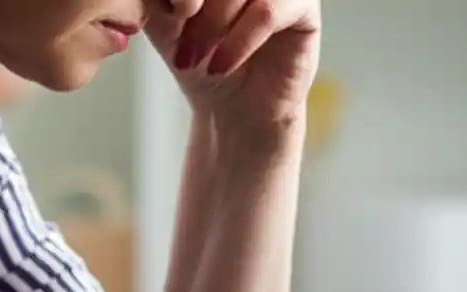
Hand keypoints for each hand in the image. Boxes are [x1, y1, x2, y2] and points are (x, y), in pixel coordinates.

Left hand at [144, 0, 320, 127]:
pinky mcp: (304, 6)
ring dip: (210, 23)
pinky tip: (219, 65)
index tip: (168, 11)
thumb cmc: (197, 57)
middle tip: (176, 29)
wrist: (231, 107)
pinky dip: (237, 41)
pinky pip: (268, 11)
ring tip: (192, 58)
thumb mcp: (162, 17)